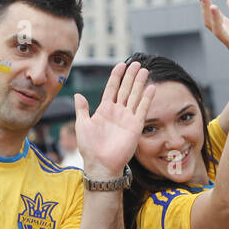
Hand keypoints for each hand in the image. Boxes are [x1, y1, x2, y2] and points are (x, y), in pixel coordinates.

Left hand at [75, 61, 155, 178]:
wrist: (100, 164)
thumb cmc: (90, 147)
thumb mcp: (82, 124)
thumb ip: (82, 109)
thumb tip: (77, 95)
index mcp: (104, 109)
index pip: (112, 88)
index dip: (116, 76)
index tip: (121, 64)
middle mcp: (117, 112)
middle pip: (125, 89)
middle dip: (131, 76)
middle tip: (137, 64)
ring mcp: (127, 118)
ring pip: (134, 96)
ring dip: (140, 83)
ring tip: (145, 70)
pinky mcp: (135, 126)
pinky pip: (142, 109)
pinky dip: (147, 99)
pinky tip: (151, 88)